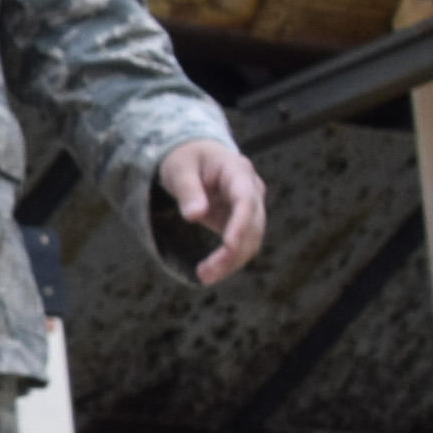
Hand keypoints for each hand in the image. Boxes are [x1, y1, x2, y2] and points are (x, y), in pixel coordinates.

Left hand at [159, 138, 267, 284]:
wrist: (196, 155)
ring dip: (232, 261)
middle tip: (205, 273)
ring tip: (204, 276)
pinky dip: (230, 260)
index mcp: (238, 171)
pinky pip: (243, 244)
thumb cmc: (186, 158)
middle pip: (253, 225)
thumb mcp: (179, 169)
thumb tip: (194, 215)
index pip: (246, 200)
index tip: (229, 246)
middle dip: (232, 252)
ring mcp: (251, 206)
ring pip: (252, 239)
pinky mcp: (242, 221)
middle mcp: (251, 189)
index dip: (241, 224)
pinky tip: (211, 272)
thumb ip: (187, 190)